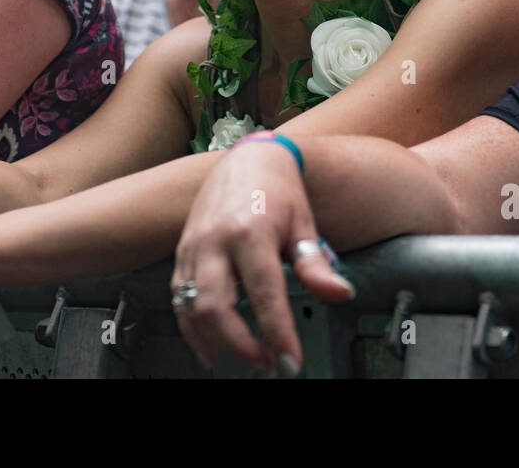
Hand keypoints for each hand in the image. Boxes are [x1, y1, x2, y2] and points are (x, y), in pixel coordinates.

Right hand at [171, 140, 353, 374]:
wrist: (248, 157)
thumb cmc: (279, 190)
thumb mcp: (304, 224)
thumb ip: (316, 265)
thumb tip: (340, 295)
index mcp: (251, 233)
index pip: (265, 295)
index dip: (278, 334)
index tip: (291, 361)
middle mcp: (216, 241)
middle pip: (215, 308)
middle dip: (240, 345)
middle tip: (266, 362)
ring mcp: (194, 247)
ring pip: (190, 307)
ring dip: (212, 341)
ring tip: (236, 360)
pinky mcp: (182, 252)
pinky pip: (178, 296)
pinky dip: (189, 326)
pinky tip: (207, 345)